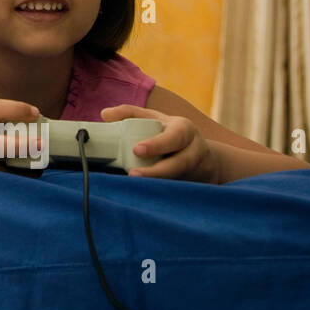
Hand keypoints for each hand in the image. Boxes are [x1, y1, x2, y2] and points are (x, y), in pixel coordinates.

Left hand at [101, 104, 220, 182]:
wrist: (205, 157)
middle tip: (133, 174)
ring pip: (179, 180)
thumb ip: (129, 113)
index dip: (157, 144)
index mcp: (184, 130)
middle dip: (157, 171)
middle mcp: (193, 151)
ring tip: (135, 185)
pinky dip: (162, 193)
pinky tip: (144, 195)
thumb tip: (104, 114)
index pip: (174, 137)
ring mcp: (194, 171)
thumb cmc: (171, 133)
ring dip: (158, 184)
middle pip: (179, 163)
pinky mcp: (191, 186)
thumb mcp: (155, 117)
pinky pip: (178, 191)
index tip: (137, 150)